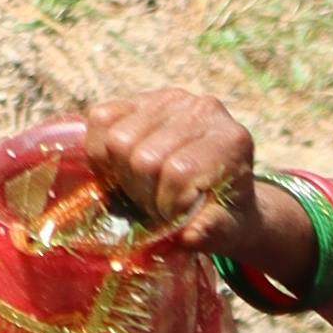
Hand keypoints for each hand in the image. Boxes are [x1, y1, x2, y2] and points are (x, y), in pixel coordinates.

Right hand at [75, 91, 258, 253]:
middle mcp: (201, 109)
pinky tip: (121, 170)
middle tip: (156, 209)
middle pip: (144, 157)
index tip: (175, 222)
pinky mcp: (140, 97)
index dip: (169, 206)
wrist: (224, 186)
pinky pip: (101, 119)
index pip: (179, 172)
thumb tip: (187, 235)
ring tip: (143, 191)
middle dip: (144, 195)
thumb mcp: (231, 232)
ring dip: (123, 177)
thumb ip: (213, 232)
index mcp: (231, 140)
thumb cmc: (227, 213)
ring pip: (118, 139)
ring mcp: (168, 97)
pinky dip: (100, 152)